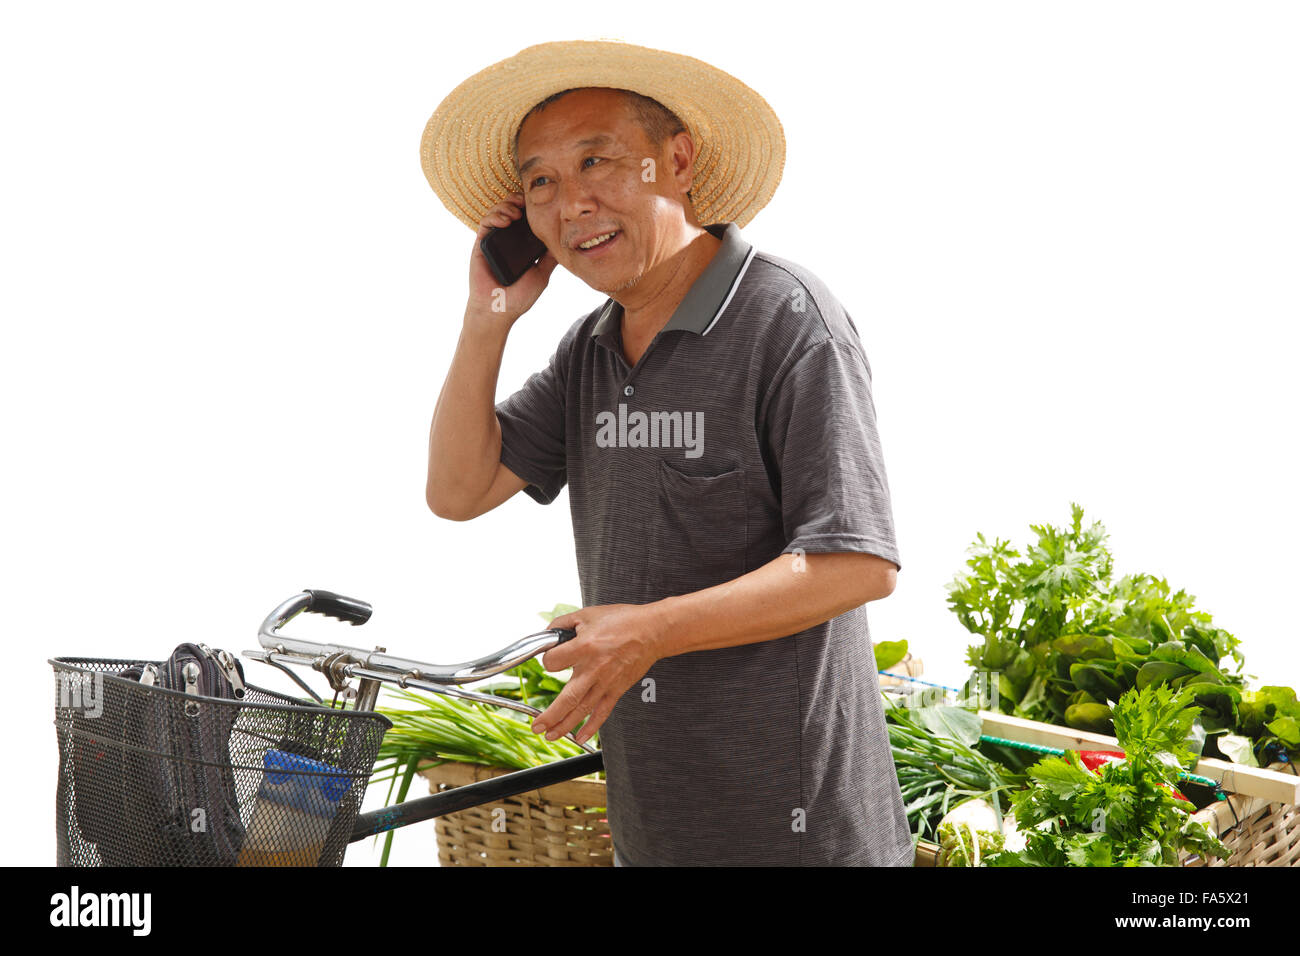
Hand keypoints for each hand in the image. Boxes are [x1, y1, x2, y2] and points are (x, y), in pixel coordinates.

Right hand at [466, 193, 557, 327]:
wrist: (498, 309)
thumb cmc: (519, 296)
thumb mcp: (541, 274)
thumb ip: (550, 258)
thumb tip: (565, 243)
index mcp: (521, 246)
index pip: (526, 220)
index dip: (531, 209)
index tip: (540, 204)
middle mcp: (507, 240)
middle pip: (511, 210)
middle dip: (518, 201)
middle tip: (525, 201)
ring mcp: (494, 241)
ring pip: (497, 212)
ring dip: (506, 206)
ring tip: (516, 212)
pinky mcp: (481, 244)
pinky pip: (485, 223)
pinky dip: (494, 216)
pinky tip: (505, 220)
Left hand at [531, 603, 667, 745]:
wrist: (652, 631)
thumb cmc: (623, 621)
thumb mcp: (587, 614)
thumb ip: (562, 624)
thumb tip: (546, 635)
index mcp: (584, 647)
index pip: (553, 663)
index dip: (547, 660)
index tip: (550, 659)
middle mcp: (594, 668)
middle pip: (567, 698)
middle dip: (549, 715)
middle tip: (536, 726)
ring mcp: (606, 682)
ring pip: (582, 709)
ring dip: (565, 725)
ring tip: (551, 736)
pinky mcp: (617, 689)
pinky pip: (602, 712)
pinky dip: (591, 727)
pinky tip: (580, 737)